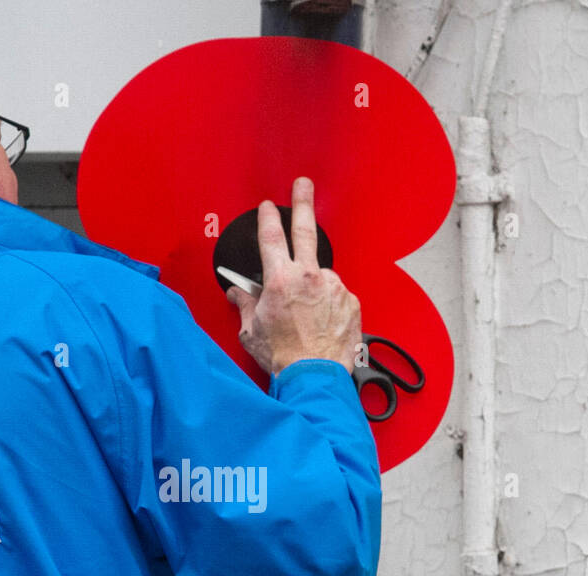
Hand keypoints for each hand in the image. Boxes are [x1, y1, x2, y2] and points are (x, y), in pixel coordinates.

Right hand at [226, 176, 361, 376]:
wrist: (315, 377)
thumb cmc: (284, 357)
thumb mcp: (252, 331)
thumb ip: (245, 305)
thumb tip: (237, 295)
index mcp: (281, 281)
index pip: (271, 237)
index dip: (267, 218)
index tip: (268, 207)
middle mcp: (309, 277)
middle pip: (305, 229)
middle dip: (303, 202)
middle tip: (303, 185)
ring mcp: (333, 287)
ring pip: (321, 276)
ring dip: (314, 287)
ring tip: (307, 317)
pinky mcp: (350, 301)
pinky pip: (336, 296)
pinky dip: (328, 304)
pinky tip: (321, 323)